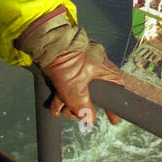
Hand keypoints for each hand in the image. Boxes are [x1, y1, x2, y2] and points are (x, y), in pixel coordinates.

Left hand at [19, 10, 125, 125]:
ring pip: (78, 92)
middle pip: (92, 95)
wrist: (46, 41)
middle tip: (74, 115)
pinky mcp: (66, 68)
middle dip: (81, 108)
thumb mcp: (75, 88)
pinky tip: (54, 107)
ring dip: (68, 105)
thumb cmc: (66, 58)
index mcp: (104, 70)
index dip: (113, 106)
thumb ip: (83, 106)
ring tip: (59, 110)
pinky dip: (61, 97)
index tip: (112, 120)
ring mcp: (80, 68)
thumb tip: (88, 119)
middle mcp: (94, 68)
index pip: (115, 90)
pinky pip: (67, 86)